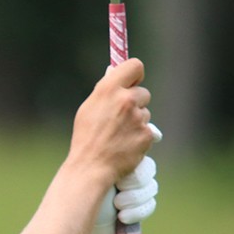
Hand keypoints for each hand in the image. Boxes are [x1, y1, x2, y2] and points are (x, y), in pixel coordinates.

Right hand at [71, 59, 156, 183]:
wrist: (91, 167)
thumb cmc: (86, 137)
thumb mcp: (89, 108)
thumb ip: (105, 92)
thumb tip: (115, 75)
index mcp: (109, 89)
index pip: (135, 66)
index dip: (135, 74)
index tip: (132, 83)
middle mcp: (126, 100)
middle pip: (143, 92)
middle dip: (136, 102)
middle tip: (121, 116)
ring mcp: (138, 118)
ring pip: (145, 113)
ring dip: (137, 121)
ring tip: (119, 134)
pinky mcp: (147, 134)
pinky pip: (148, 131)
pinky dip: (140, 137)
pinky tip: (126, 144)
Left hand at [84, 155, 159, 233]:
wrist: (77, 231)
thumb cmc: (78, 199)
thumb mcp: (93, 175)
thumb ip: (109, 160)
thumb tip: (136, 143)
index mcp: (112, 162)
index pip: (137, 153)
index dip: (134, 165)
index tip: (119, 176)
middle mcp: (123, 175)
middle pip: (148, 169)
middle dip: (134, 182)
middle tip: (117, 190)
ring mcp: (132, 193)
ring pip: (150, 188)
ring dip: (134, 198)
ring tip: (116, 206)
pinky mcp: (136, 211)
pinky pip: (149, 205)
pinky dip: (137, 212)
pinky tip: (121, 218)